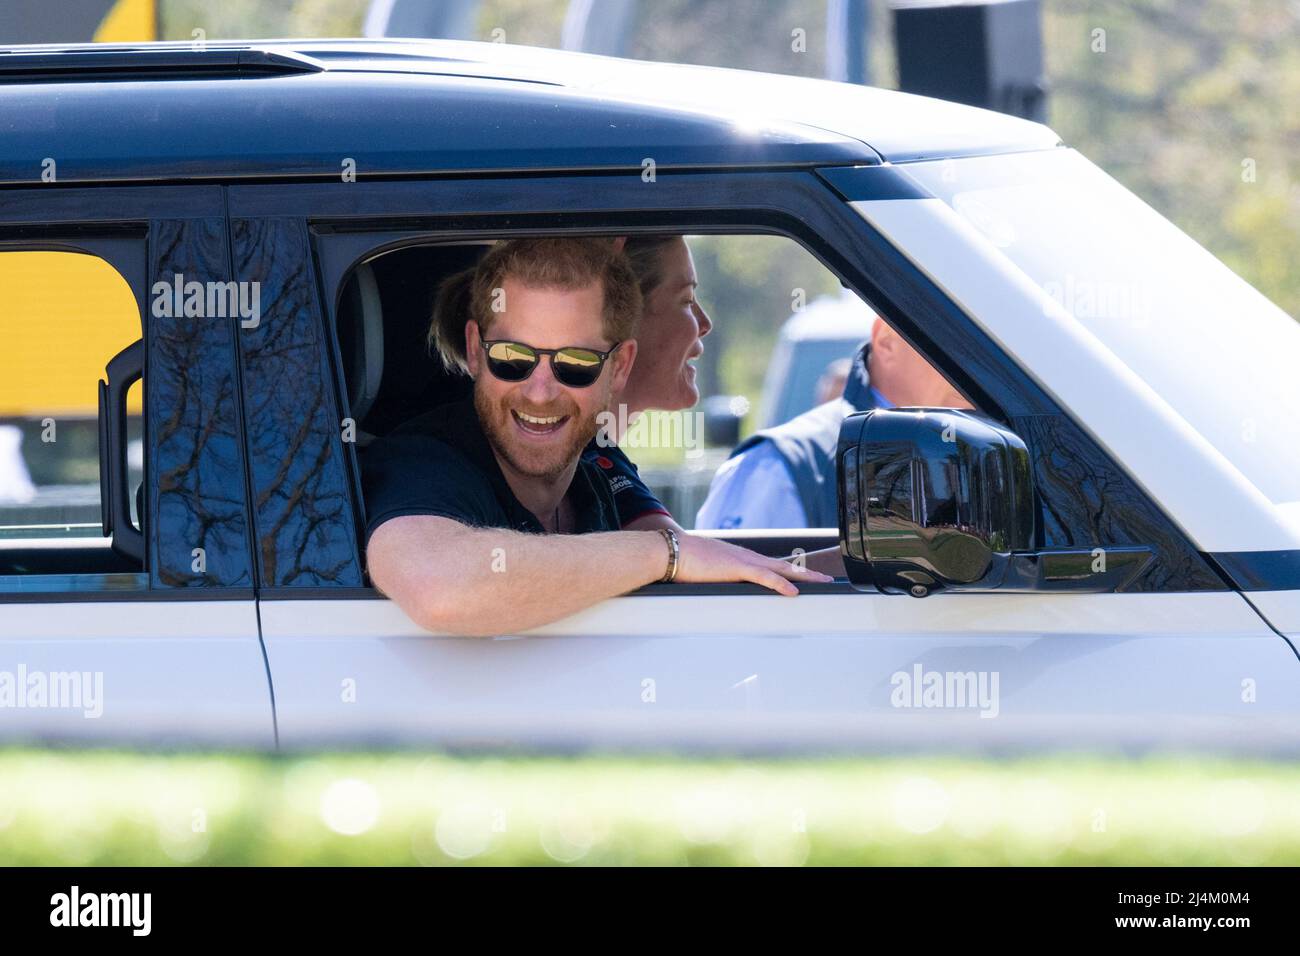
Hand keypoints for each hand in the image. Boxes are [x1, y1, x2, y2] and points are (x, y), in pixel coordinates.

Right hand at [673, 534, 833, 594]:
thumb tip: (718, 589)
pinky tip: (794, 592)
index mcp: (739, 559)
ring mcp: (743, 561)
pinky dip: (781, 584)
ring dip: (804, 577)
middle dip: (807, 573)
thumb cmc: (682, 562)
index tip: (804, 578)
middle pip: (784, 565)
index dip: (790, 571)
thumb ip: (716, 579)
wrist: (670, 550)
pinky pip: (765, 577)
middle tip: (827, 579)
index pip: (771, 566)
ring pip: (782, 569)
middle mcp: (746, 557)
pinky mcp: (737, 568)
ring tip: (822, 583)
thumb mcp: (705, 572)